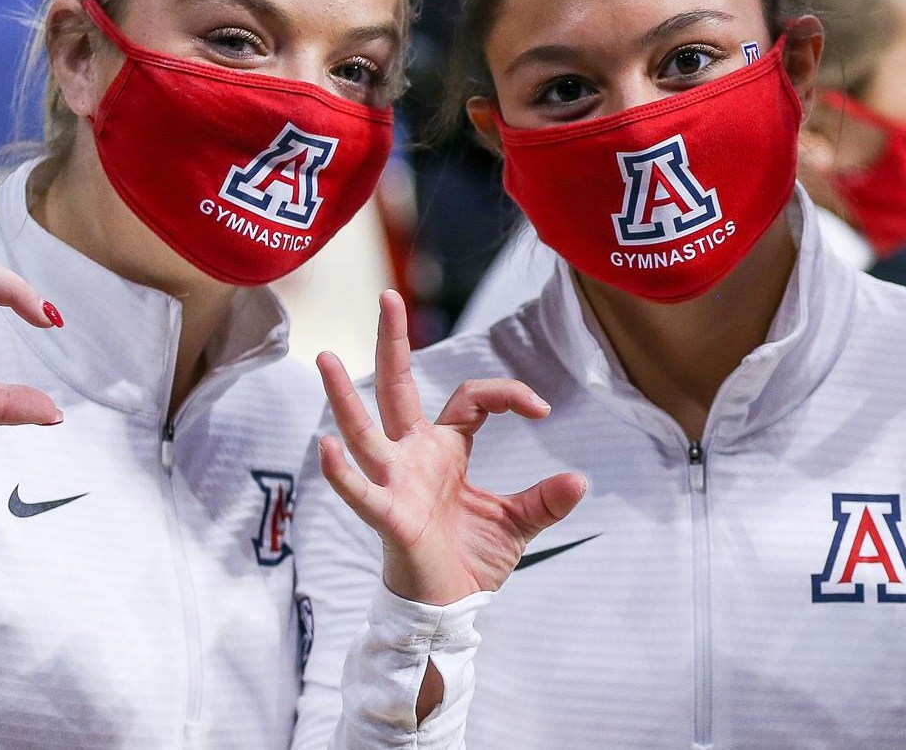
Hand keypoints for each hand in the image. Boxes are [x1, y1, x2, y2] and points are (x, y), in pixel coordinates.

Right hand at [316, 289, 587, 605]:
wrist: (449, 610)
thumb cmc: (469, 561)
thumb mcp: (518, 523)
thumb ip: (545, 499)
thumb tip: (581, 479)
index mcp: (445, 450)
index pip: (471, 399)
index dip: (505, 393)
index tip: (542, 407)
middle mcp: (413, 457)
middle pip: (398, 389)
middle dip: (394, 343)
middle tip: (386, 295)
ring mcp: (395, 483)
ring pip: (365, 431)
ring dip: (345, 396)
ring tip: (326, 356)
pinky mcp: (388, 517)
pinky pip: (360, 491)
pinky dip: (341, 472)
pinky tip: (324, 445)